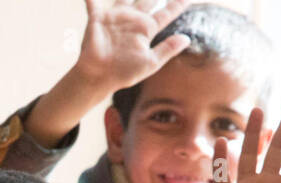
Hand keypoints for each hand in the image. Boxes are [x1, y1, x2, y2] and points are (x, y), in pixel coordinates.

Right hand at [74, 0, 190, 91]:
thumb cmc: (123, 72)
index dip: (178, 4)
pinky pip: (93, 3)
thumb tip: (187, 38)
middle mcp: (133, 20)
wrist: (98, 76)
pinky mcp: (98, 19)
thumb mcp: (150, 62)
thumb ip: (168, 49)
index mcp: (146, 29)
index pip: (167, 13)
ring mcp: (116, 18)